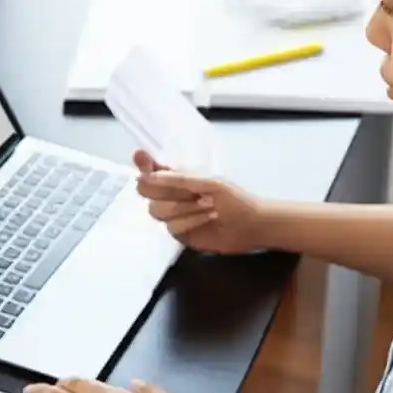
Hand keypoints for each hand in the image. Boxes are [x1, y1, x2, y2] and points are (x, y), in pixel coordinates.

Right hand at [133, 150, 266, 253]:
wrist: (252, 226)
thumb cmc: (236, 200)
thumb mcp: (210, 183)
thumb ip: (179, 179)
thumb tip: (149, 175)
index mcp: (179, 179)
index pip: (153, 171)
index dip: (144, 164)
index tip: (140, 156)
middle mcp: (172, 196)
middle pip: (146, 192)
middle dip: (166, 191)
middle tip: (191, 191)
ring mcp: (174, 216)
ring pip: (157, 211)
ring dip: (184, 208)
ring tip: (209, 206)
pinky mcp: (180, 235)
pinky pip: (171, 228)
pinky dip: (190, 222)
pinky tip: (208, 218)